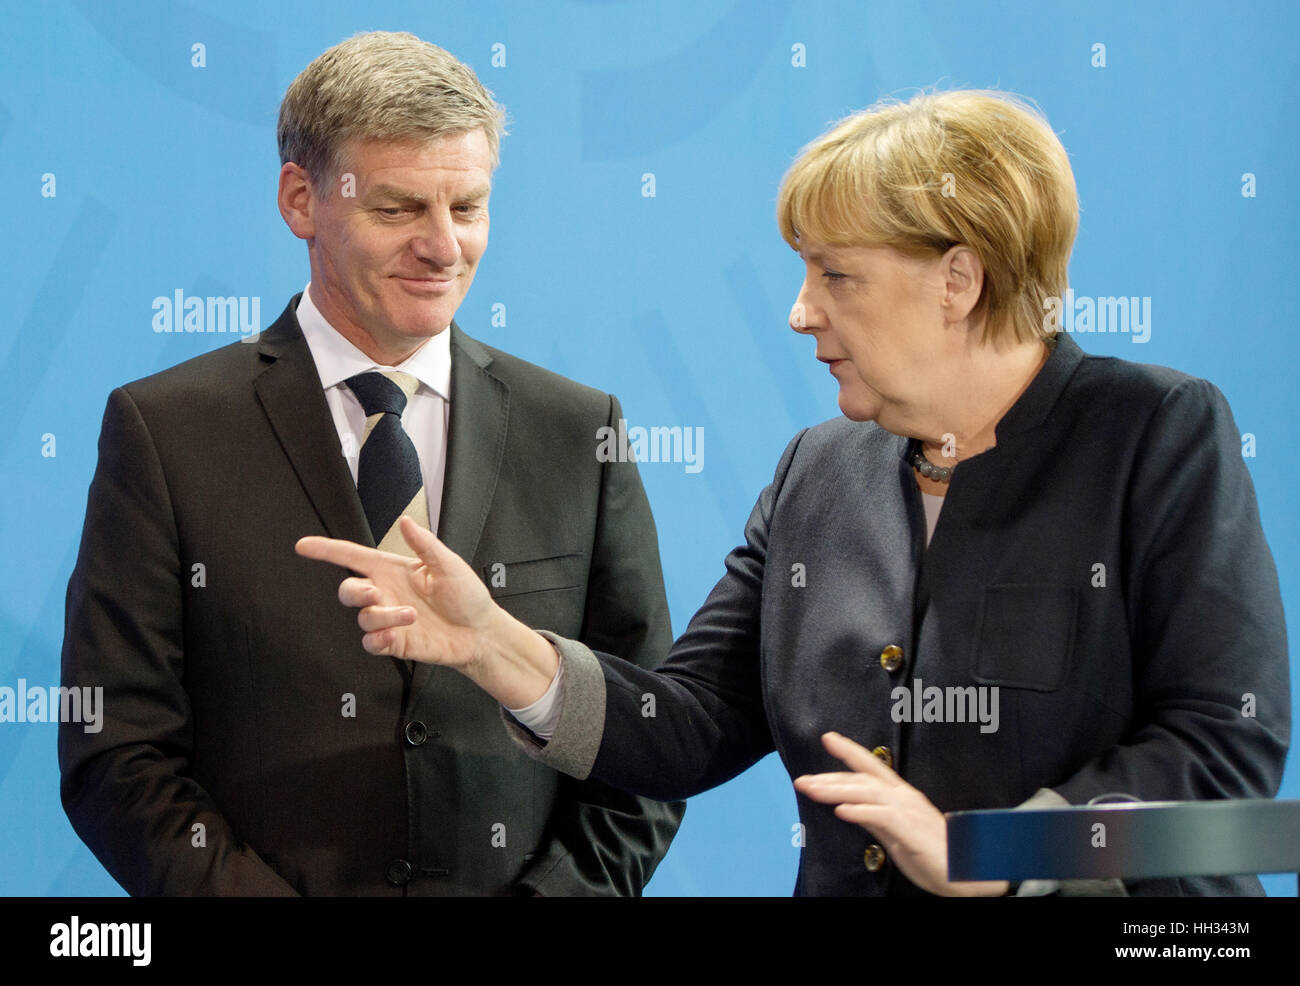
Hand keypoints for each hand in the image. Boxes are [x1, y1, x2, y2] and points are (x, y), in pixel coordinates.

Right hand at [295, 517, 558, 706]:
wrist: (480, 632)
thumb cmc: (467, 596)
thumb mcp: (449, 565)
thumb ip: (425, 545)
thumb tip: (405, 521)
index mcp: (394, 570)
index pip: (353, 557)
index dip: (327, 551)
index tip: (303, 546)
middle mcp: (386, 593)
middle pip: (348, 590)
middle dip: (353, 591)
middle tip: (373, 593)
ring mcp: (389, 620)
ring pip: (363, 618)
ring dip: (382, 616)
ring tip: (411, 616)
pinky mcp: (395, 643)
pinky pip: (371, 642)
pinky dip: (378, 639)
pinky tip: (395, 636)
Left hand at [793, 731, 1010, 897]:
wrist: (970, 872)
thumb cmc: (935, 855)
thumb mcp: (896, 834)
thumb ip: (874, 819)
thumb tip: (849, 807)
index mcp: (901, 796)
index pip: (871, 767)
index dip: (849, 752)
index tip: (827, 738)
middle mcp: (903, 798)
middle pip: (862, 779)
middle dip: (829, 777)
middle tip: (802, 779)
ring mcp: (907, 811)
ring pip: (866, 792)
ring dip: (835, 789)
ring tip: (811, 790)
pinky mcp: (910, 829)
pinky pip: (881, 817)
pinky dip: (860, 811)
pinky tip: (840, 811)